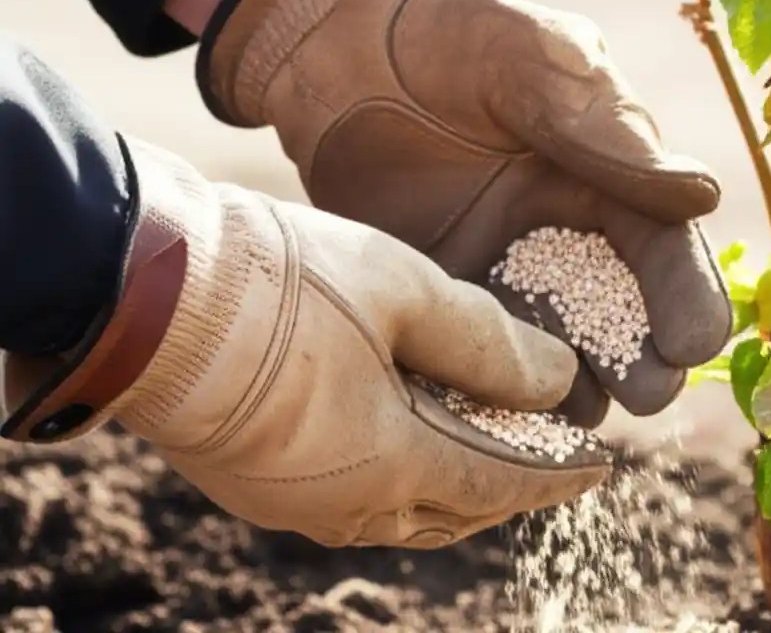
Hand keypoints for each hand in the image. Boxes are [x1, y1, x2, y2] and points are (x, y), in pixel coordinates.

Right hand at [1, 137, 606, 548]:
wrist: (141, 291)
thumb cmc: (278, 284)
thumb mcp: (406, 294)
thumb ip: (491, 343)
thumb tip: (558, 381)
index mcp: (390, 467)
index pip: (500, 486)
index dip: (557, 475)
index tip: (600, 467)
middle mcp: (342, 506)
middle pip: (452, 511)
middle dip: (507, 488)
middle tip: (546, 458)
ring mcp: (289, 503)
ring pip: (397, 513)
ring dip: (449, 486)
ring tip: (482, 448)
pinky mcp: (251, 484)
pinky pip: (347, 501)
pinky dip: (395, 476)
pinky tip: (401, 436)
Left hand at [199, 0, 731, 425]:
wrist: (342, 44)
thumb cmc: (455, 35)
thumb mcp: (536, 65)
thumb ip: (606, 131)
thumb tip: (702, 195)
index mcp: (611, 182)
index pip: (665, 251)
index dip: (688, 298)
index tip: (697, 344)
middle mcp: (566, 240)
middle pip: (617, 318)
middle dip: (640, 361)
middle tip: (647, 398)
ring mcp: (502, 275)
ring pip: (547, 352)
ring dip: (564, 390)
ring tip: (570, 424)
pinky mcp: (438, 298)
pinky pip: (468, 355)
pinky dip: (480, 390)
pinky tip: (487, 420)